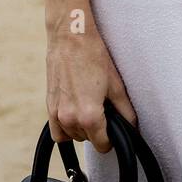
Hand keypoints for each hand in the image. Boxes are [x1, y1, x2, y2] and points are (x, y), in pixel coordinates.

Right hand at [46, 19, 137, 153]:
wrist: (70, 37)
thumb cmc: (93, 56)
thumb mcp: (116, 84)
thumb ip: (125, 111)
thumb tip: (132, 128)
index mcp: (89, 116)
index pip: (103, 145)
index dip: (112, 138)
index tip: (115, 128)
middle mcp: (70, 119)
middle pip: (88, 139)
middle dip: (98, 129)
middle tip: (103, 108)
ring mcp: (57, 114)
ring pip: (73, 136)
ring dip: (82, 128)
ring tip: (90, 106)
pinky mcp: (49, 106)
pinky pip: (57, 132)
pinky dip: (66, 129)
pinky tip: (75, 115)